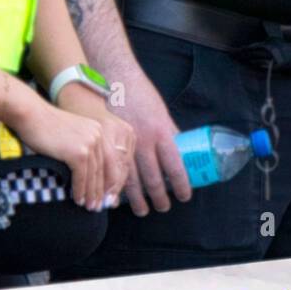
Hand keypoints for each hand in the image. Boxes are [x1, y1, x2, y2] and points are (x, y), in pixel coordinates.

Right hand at [56, 82, 136, 207]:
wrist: (29, 114)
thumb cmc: (44, 126)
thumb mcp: (71, 135)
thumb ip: (81, 148)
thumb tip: (86, 172)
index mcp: (98, 131)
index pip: (108, 160)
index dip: (108, 180)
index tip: (106, 194)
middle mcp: (98, 136)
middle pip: (104, 169)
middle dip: (102, 190)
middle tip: (99, 206)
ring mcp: (89, 144)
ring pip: (94, 175)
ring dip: (92, 194)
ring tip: (90, 207)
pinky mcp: (78, 153)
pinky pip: (82, 177)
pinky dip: (80, 190)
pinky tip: (79, 200)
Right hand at [109, 67, 192, 216]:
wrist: (113, 79)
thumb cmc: (141, 95)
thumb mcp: (162, 113)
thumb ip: (170, 132)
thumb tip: (183, 149)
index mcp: (161, 133)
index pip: (175, 166)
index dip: (181, 184)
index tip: (184, 196)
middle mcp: (143, 141)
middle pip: (153, 178)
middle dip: (159, 197)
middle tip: (163, 208)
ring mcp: (123, 144)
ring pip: (131, 180)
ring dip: (138, 199)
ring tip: (143, 210)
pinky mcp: (106, 145)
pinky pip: (113, 172)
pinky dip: (117, 188)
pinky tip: (119, 198)